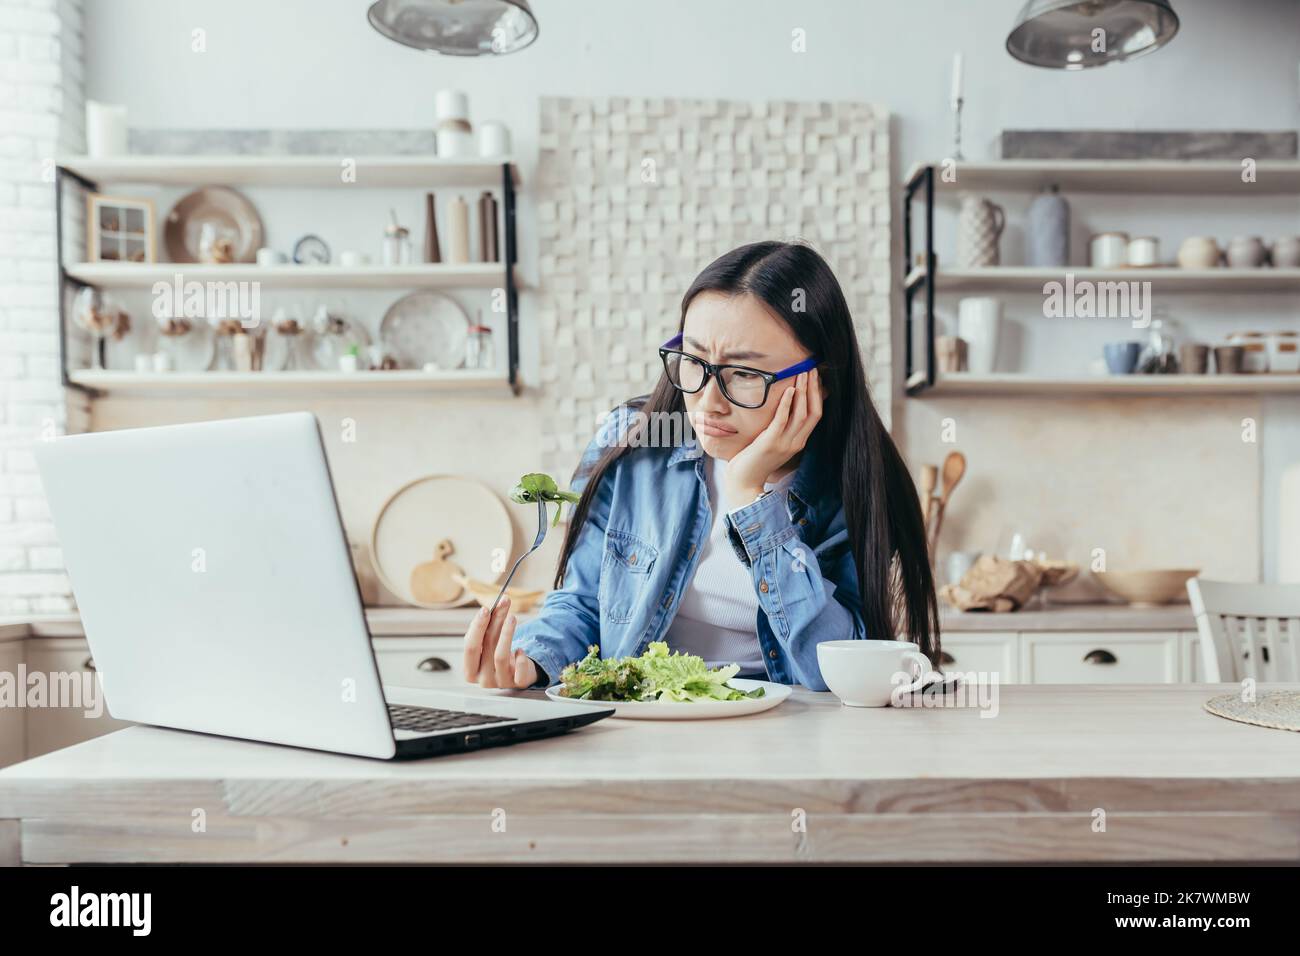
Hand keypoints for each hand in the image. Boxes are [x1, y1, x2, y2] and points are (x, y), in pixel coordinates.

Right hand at [462, 596, 539, 688]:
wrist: (515, 670)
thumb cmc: (496, 653)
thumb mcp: (488, 640)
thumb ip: (488, 624)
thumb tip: (494, 605)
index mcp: (470, 670)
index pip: (469, 647)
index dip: (477, 627)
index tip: (485, 609)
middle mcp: (483, 680)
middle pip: (486, 647)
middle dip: (495, 623)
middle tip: (502, 604)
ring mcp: (500, 683)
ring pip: (501, 656)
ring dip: (507, 633)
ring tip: (512, 617)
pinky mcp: (518, 684)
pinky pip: (519, 671)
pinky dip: (521, 657)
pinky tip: (521, 649)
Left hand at [724, 368, 822, 504]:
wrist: (744, 481)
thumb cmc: (755, 459)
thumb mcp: (774, 442)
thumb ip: (782, 427)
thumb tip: (784, 406)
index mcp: (799, 441)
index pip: (816, 415)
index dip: (818, 395)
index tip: (815, 377)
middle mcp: (796, 442)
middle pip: (813, 412)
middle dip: (814, 389)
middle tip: (812, 369)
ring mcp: (785, 443)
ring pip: (802, 414)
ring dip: (803, 391)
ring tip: (803, 374)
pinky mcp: (771, 442)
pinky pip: (782, 420)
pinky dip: (787, 403)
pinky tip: (789, 389)